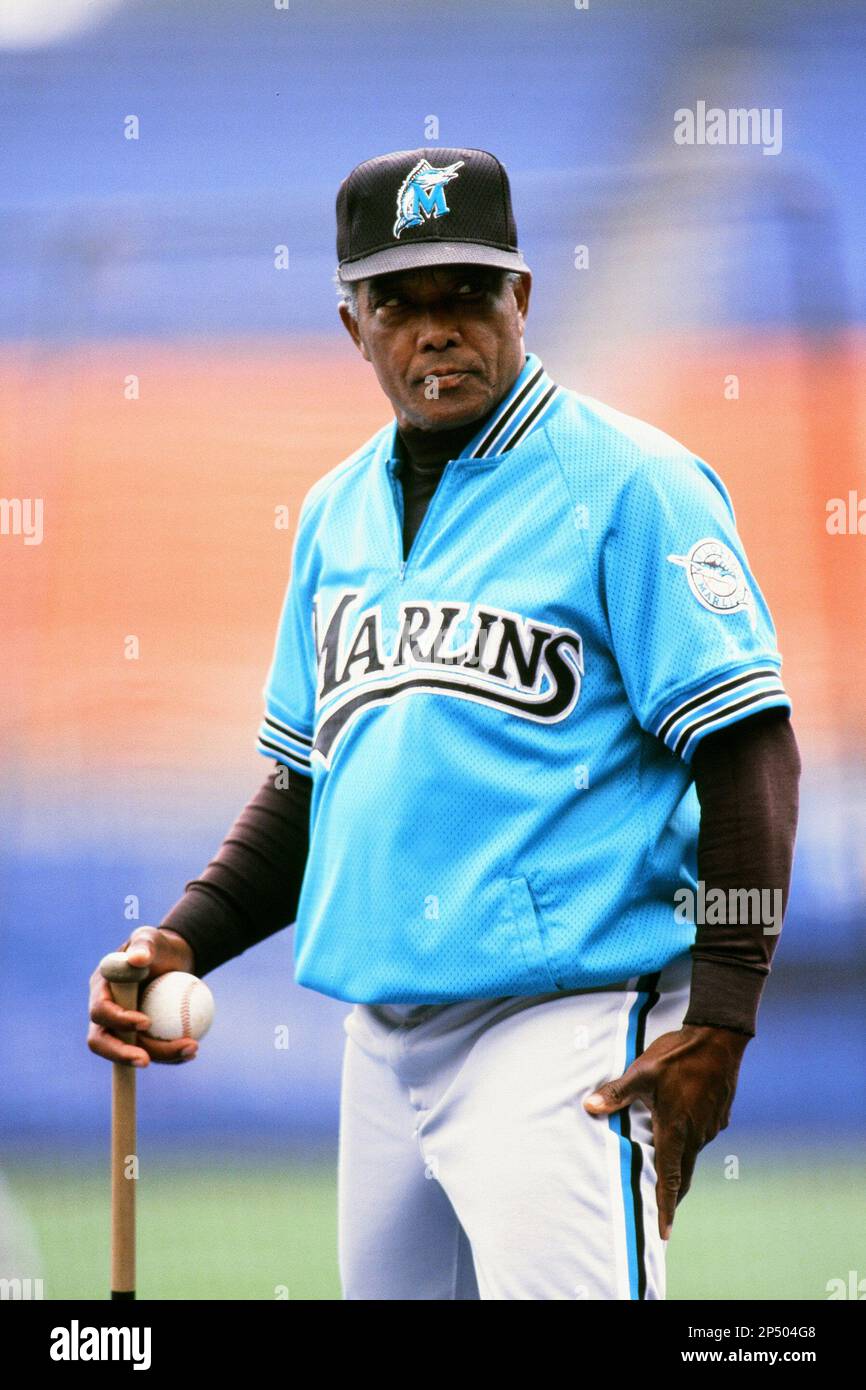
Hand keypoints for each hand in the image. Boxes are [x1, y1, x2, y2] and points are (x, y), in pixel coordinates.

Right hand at [88, 926, 198, 1067]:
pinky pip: (154, 1051)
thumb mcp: (151, 938)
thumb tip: (137, 960)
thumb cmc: (158, 946)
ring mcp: (122, 1028)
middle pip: (103, 1042)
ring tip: (191, 1049)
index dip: (118, 1020)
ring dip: (161, 1055)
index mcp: (101, 990)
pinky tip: (192, 1051)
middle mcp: (105, 1014)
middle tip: (146, 1061)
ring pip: (134, 1050)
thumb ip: (143, 945)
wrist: (174, 960)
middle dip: (121, 1055)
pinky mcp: (141, 1038)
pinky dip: (172, 1054)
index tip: (145, 1022)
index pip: (100, 1012)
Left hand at [583, 1024, 749, 1239]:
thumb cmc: (678, 1055)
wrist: (719, 1037)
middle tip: (660, 1213)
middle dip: (671, 1195)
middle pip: (683, 1175)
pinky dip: (688, 1142)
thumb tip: (589, 1106)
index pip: (669, 1180)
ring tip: (661, 1167)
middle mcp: (697, 1135)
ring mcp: (711, 1126)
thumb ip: (617, 1093)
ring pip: (691, 1154)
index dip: (665, 1208)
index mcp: (677, 1131)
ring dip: (678, 1163)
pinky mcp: (718, 1115)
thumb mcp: (642, 1073)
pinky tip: (678, 1129)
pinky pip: (701, 1136)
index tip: (664, 1234)